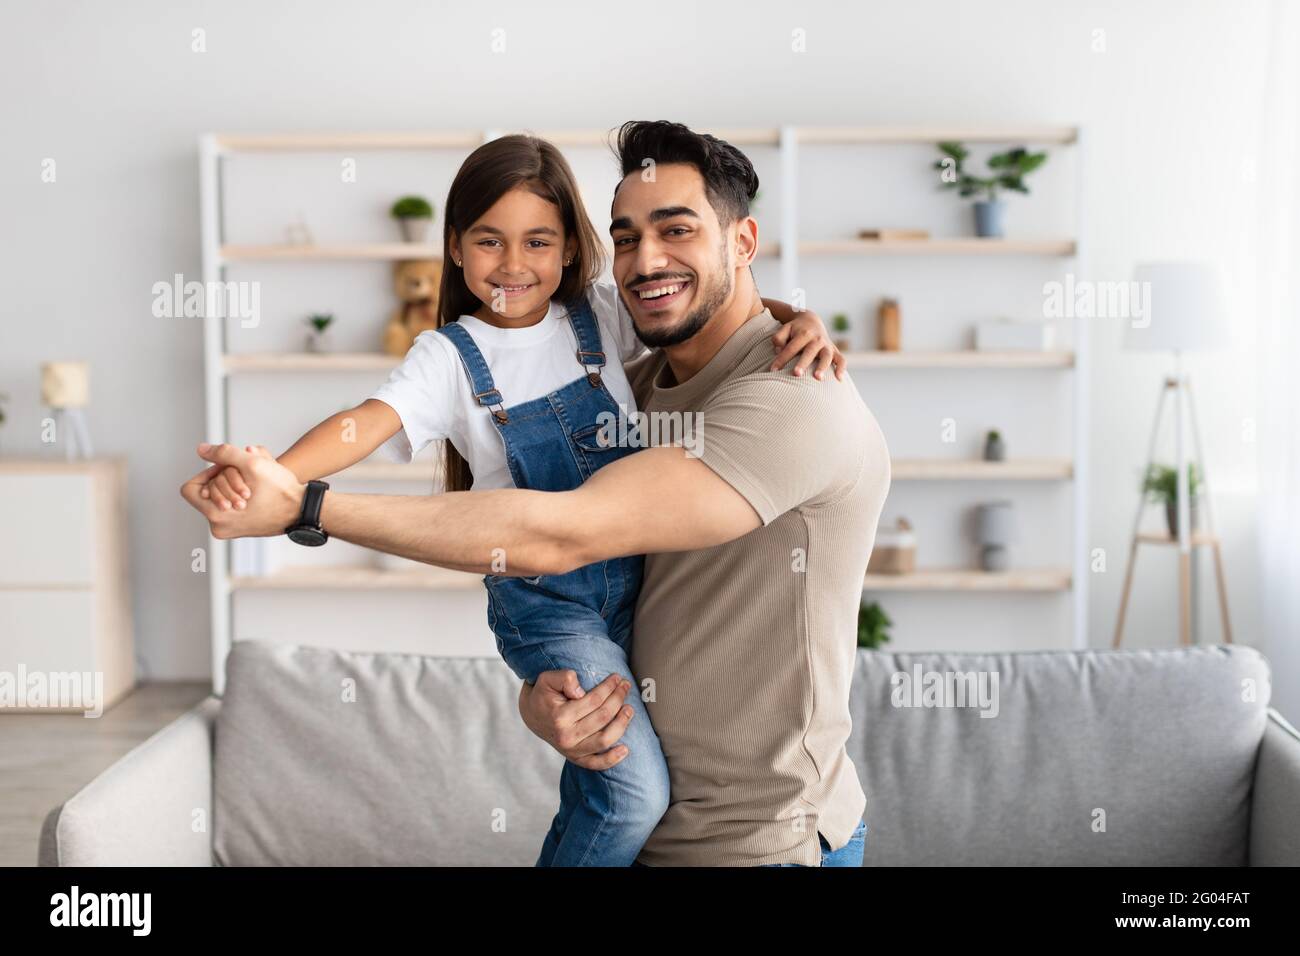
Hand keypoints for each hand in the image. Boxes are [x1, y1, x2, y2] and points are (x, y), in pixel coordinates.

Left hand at [180, 443, 303, 538]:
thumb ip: (223, 454)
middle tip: (245, 475)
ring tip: (253, 482)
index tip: (225, 468)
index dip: (206, 473)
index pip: (190, 488)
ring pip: (219, 498)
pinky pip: (229, 506)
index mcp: (216, 515)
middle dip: (223, 478)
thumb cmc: (281, 490)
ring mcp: (229, 530)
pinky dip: (238, 494)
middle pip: (206, 492)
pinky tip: (256, 490)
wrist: (303, 510)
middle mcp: (219, 527)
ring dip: (232, 484)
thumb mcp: (252, 465)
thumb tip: (201, 450)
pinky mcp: (240, 529)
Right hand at [517, 670, 634, 769]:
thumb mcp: (547, 679)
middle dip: (618, 699)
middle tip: (625, 686)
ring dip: (622, 723)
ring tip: (629, 709)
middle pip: (603, 717)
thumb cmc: (542, 694)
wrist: (531, 715)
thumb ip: (564, 678)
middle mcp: (566, 737)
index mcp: (560, 717)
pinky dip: (612, 759)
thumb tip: (581, 691)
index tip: (616, 678)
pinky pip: (596, 763)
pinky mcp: (575, 758)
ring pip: (604, 739)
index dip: (609, 687)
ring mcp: (571, 750)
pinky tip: (625, 749)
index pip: (594, 700)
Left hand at [769, 310, 845, 380]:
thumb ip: (778, 338)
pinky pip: (841, 359)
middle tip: (796, 374)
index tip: (772, 370)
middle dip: (803, 363)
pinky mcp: (834, 351)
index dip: (782, 359)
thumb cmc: (795, 330)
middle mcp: (817, 339)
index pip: (791, 348)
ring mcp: (827, 345)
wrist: (811, 320)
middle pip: (810, 352)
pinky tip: (839, 379)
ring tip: (818, 378)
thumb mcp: (785, 329)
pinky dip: (841, 368)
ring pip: (827, 356)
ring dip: (823, 367)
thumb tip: (778, 350)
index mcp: (803, 333)